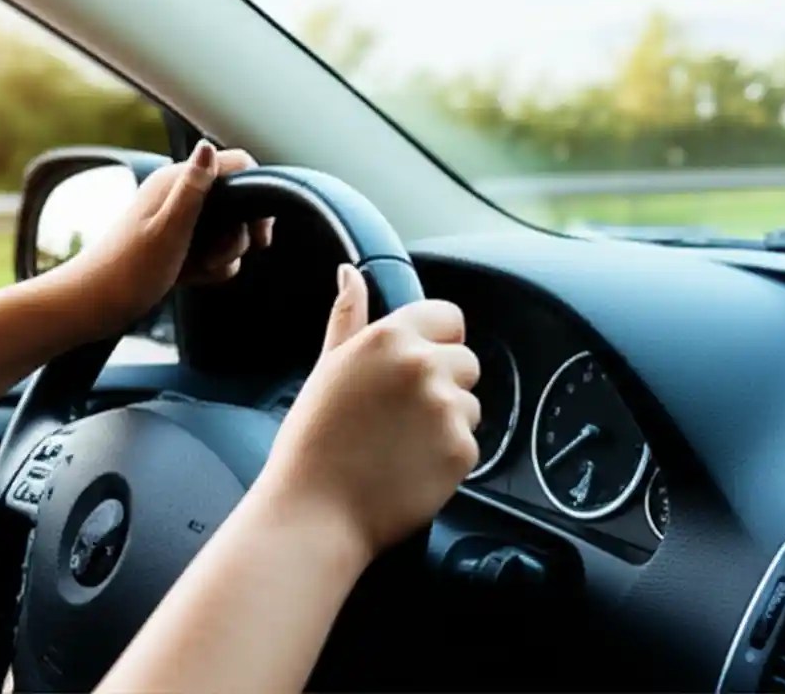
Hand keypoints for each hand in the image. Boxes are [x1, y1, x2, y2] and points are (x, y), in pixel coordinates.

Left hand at [52, 140, 273, 337]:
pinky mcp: (179, 244)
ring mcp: (179, 220)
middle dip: (238, 237)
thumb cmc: (127, 270)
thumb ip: (192, 190)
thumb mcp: (167, 230)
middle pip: (238, 204)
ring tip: (197, 270)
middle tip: (215, 258)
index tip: (257, 233)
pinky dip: (210, 268)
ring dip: (224, 257)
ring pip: (228, 233)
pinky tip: (191, 277)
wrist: (94, 305)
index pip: (236, 167)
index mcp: (176, 182)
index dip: (255, 196)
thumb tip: (208, 147)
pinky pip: (213, 252)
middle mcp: (179, 195)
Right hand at [258, 265, 481, 558]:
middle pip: (466, 362)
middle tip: (399, 417)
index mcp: (389, 338)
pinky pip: (470, 444)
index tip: (413, 370)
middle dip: (444, 385)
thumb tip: (352, 274)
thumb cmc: (313, 442)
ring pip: (470, 405)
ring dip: (447, 423)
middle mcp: (423, 365)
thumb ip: (348, 316)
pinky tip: (410, 467)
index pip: (448, 318)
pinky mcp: (462, 450)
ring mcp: (446, 408)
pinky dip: (447, 458)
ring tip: (400, 445)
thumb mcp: (327, 368)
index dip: (436, 343)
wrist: (315, 510)